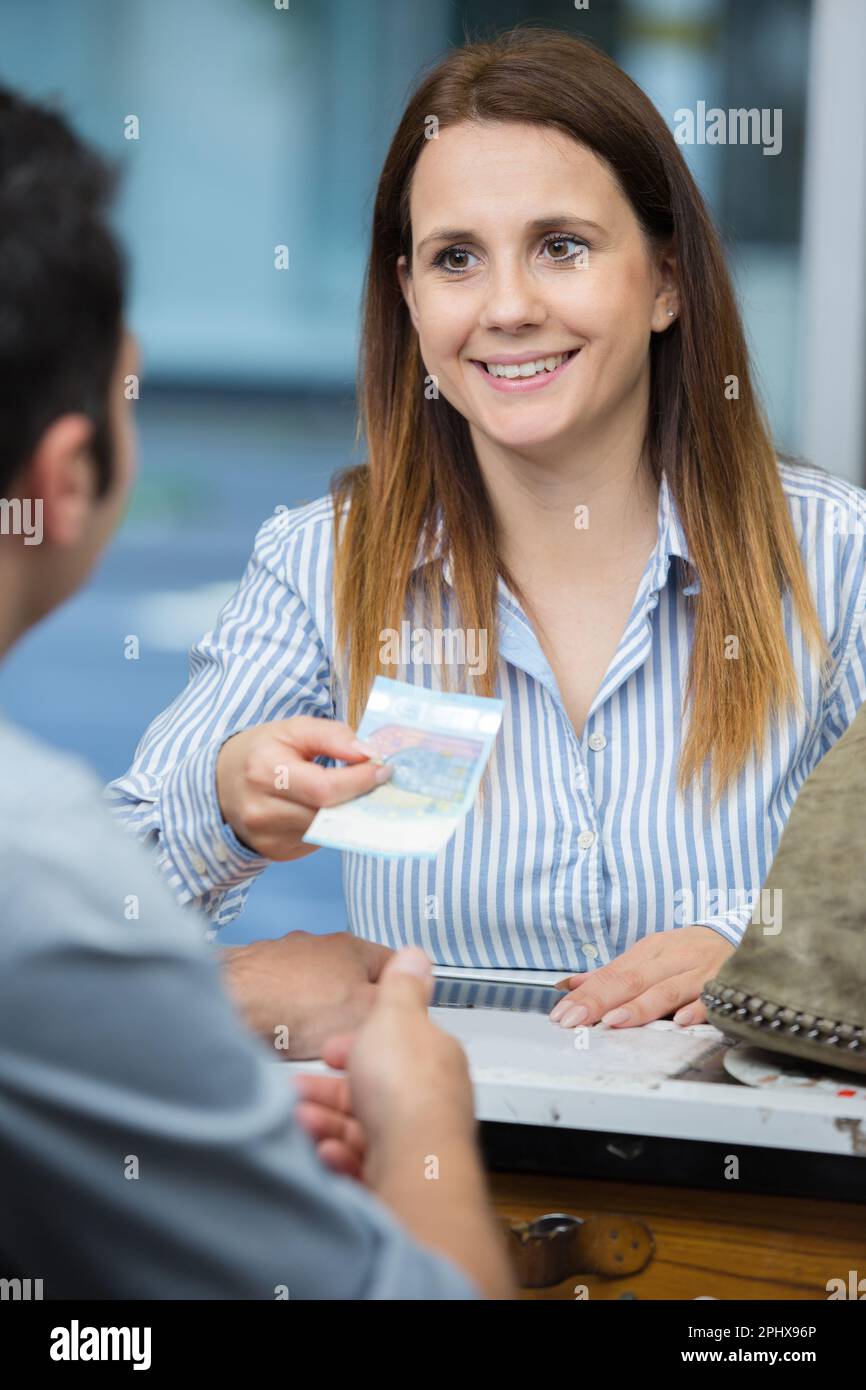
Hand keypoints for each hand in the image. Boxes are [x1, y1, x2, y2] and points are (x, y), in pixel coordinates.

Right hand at [215, 716, 391, 859]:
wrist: (220, 783)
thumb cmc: (261, 751)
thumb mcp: (293, 729)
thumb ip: (332, 736)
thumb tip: (368, 754)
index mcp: (264, 772)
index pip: (325, 788)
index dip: (360, 781)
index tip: (383, 769)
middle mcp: (261, 810)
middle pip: (328, 814)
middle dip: (359, 797)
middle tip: (376, 782)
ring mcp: (266, 837)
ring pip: (327, 831)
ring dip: (346, 813)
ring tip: (348, 793)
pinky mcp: (274, 853)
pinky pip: (316, 842)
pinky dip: (327, 826)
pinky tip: (321, 809)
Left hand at [220, 930, 391, 1059]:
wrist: (230, 1003)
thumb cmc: (294, 1007)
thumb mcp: (367, 1012)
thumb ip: (395, 998)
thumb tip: (416, 986)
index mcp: (353, 946)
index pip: (394, 965)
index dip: (401, 994)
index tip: (398, 1018)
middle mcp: (318, 944)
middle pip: (352, 979)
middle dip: (354, 1009)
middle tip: (351, 1039)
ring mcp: (283, 956)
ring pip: (315, 991)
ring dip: (316, 1013)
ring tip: (309, 1042)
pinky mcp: (254, 973)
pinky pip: (281, 999)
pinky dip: (283, 1015)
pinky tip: (278, 1035)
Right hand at [294, 947, 474, 1181]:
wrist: (413, 1161)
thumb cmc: (405, 1089)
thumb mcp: (396, 1017)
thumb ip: (401, 988)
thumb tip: (416, 956)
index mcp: (432, 1058)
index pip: (393, 1046)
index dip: (357, 1045)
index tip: (330, 1050)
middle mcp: (428, 1101)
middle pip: (371, 1090)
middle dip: (329, 1090)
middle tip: (298, 1090)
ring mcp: (413, 1142)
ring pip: (361, 1128)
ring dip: (326, 1122)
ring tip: (300, 1119)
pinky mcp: (398, 1177)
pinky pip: (360, 1165)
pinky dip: (337, 1155)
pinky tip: (324, 1152)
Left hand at [550, 925, 735, 1029]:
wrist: (739, 935)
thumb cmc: (687, 953)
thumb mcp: (649, 956)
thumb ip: (612, 973)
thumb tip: (571, 985)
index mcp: (649, 952)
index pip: (611, 974)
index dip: (585, 995)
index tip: (562, 1013)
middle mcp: (670, 958)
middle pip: (631, 980)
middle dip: (600, 1001)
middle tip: (574, 1020)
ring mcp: (697, 971)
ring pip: (666, 989)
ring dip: (640, 1006)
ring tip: (614, 1022)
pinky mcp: (723, 983)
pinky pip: (709, 997)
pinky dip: (695, 1008)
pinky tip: (680, 1020)